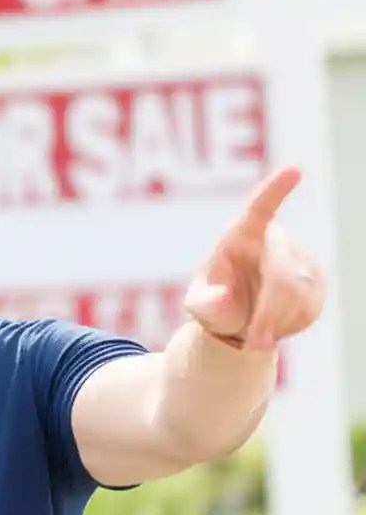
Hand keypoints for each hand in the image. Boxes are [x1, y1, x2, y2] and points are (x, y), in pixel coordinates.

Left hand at [184, 166, 325, 351]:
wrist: (237, 321)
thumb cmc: (214, 305)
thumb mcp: (200, 307)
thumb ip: (207, 304)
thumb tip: (225, 298)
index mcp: (239, 236)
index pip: (258, 209)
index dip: (275, 191)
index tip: (293, 170)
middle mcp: (273, 241)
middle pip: (282, 272)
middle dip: (270, 311)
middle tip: (256, 344)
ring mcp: (298, 259)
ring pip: (299, 292)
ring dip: (277, 322)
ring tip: (255, 338)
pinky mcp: (315, 281)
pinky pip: (311, 306)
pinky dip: (290, 324)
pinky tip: (273, 325)